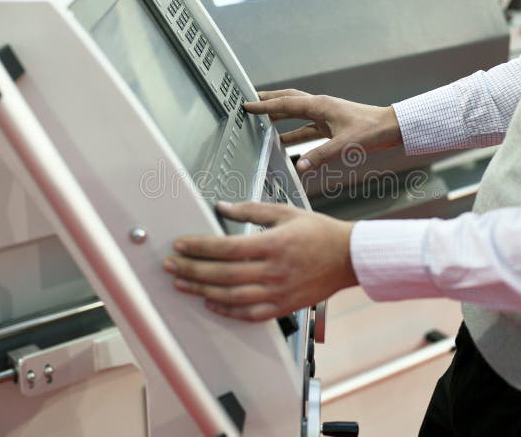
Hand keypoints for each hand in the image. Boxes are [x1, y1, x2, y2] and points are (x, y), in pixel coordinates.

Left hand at [162, 201, 357, 320]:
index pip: (226, 248)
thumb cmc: (320, 233)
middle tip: (171, 265)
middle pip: (223, 274)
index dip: (199, 247)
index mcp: (274, 244)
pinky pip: (250, 314)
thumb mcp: (285, 212)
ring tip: (182, 284)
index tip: (180, 245)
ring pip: (232, 297)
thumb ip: (251, 210)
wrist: (348, 258)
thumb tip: (222, 207)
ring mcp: (278, 291)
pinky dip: (227, 311)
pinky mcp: (283, 306)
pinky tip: (211, 302)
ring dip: (202, 290)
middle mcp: (274, 271)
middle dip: (192, 269)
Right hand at [243, 89, 401, 171]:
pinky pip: (305, 127)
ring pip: (296, 114)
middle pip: (288, 102)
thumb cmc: (373, 130)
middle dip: (268, 102)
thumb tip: (299, 165)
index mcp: (320, 106)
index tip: (248, 105)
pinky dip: (293, 132)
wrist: (392, 128)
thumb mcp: (344, 144)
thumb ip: (320, 155)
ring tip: (262, 124)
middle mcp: (321, 107)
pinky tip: (286, 142)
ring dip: (279, 118)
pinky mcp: (331, 126)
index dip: (265, 106)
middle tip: (251, 103)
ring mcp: (326, 116)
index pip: (285, 104)